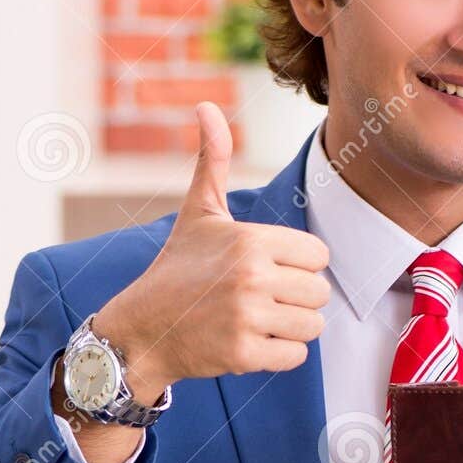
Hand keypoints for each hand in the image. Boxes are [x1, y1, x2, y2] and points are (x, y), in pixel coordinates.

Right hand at [95, 102, 331, 395]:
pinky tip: (250, 342)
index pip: (319, 256)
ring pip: (313, 326)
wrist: (142, 331)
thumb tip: (206, 105)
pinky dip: (278, 354)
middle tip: (260, 298)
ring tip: (257, 320)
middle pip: (320, 293)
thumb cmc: (177, 269)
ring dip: (290, 328)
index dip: (299, 265)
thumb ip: (213, 161)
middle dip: (296, 299)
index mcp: (250, 240)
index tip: (268, 269)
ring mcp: (247, 317)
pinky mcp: (244, 354)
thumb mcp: (198, 213)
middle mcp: (251, 276)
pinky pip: (295, 356)